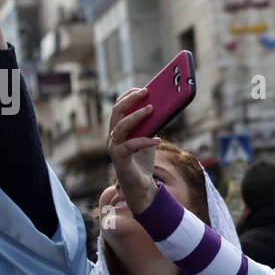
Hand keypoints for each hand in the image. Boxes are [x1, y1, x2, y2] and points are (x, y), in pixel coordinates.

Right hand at [107, 88, 160, 214]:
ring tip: (152, 109)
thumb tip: (162, 108)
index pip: (118, 107)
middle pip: (116, 112)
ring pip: (121, 126)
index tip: (142, 88)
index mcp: (117, 130)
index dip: (128, 96)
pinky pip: (130, 145)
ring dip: (136, 115)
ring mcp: (113, 147)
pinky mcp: (119, 159)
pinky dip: (145, 140)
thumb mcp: (148, 139)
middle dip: (130, 100)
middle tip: (146, 92)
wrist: (141, 186)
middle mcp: (112, 137)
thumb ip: (151, 126)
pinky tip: (158, 139)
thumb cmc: (143, 162)